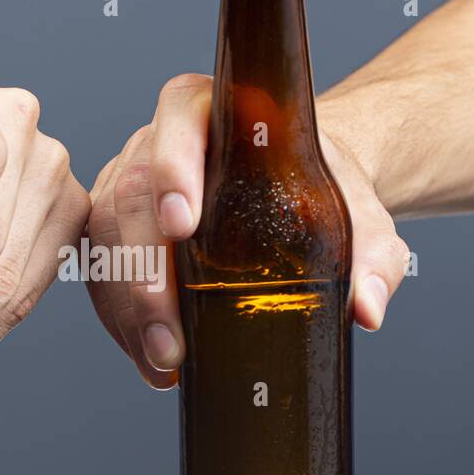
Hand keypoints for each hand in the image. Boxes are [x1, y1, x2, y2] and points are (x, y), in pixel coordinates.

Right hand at [86, 73, 408, 388]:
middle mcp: (156, 140)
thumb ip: (374, 255)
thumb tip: (366, 308)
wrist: (298, 196)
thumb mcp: (360, 216)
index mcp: (213, 110)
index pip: (179, 123)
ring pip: (105, 237)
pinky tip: (152, 360)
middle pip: (131, 195)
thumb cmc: (323, 193)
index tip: (182, 224)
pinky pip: (100, 269)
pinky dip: (122, 320)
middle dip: (145, 274)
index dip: (172, 169)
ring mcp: (127, 182)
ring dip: (128, 308)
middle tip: (171, 337)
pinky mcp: (113, 227)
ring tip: (166, 364)